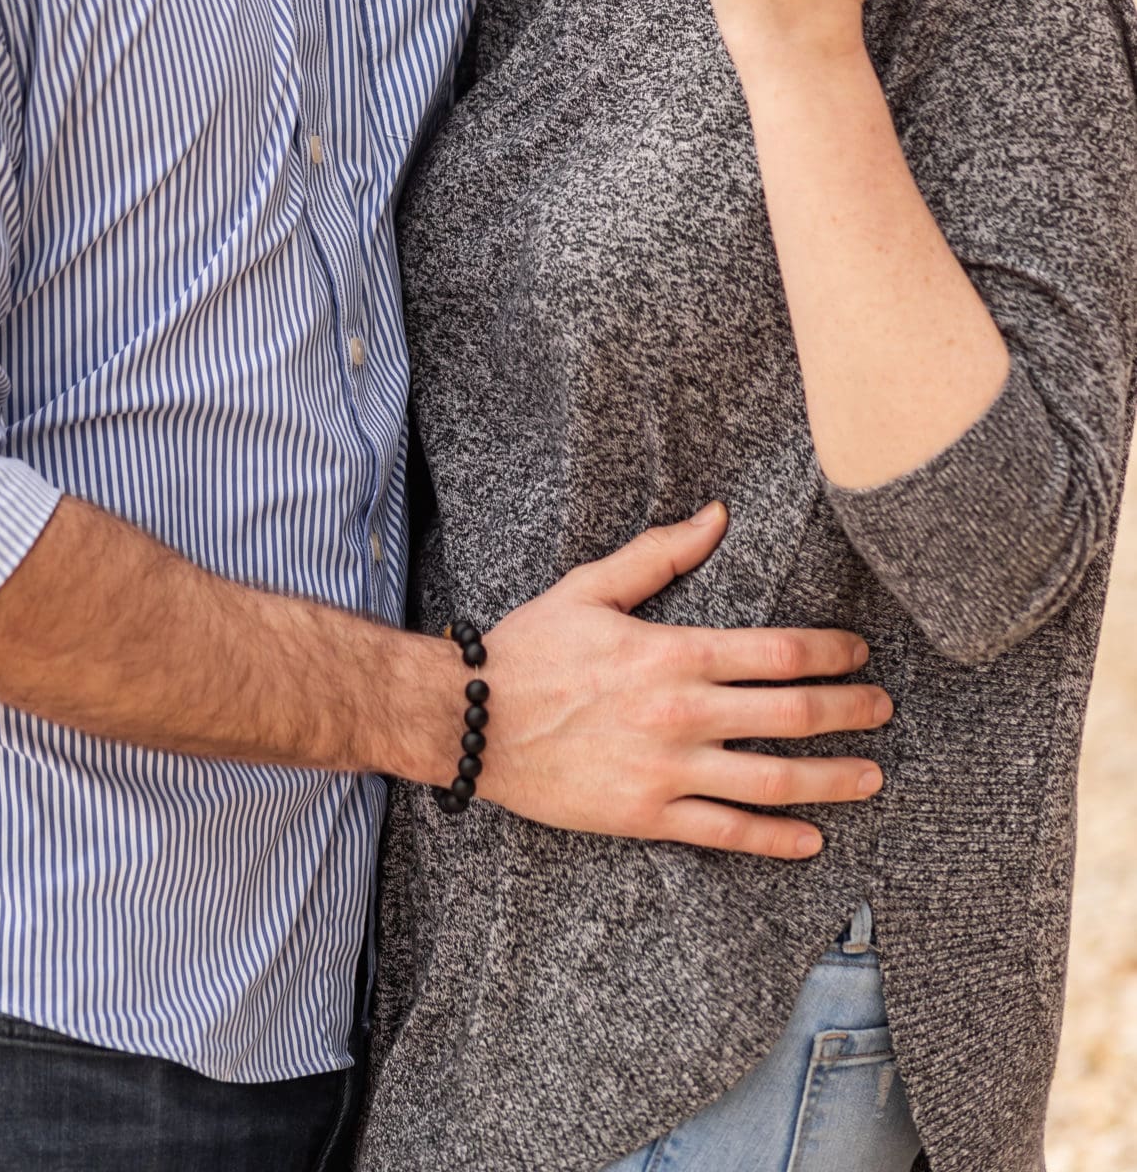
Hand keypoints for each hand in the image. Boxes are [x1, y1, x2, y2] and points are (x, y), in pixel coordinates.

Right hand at [477, 503, 889, 858]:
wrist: (470, 720)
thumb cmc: (530, 648)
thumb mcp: (591, 587)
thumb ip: (660, 554)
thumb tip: (717, 515)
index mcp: (672, 651)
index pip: (776, 651)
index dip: (830, 651)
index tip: (858, 652)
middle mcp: (681, 713)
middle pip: (791, 714)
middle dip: (849, 711)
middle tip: (883, 709)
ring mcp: (668, 771)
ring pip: (773, 780)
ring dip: (832, 778)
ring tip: (872, 775)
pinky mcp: (647, 816)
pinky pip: (727, 833)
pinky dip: (776, 839)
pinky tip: (811, 839)